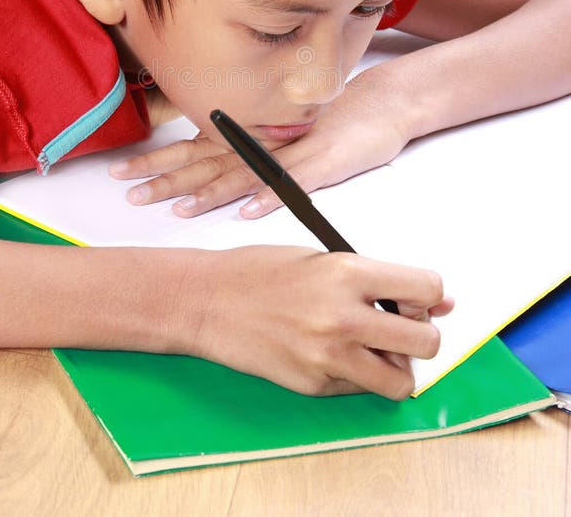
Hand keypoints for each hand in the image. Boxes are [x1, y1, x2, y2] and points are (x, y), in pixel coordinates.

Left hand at [109, 64, 411, 216]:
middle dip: (168, 180)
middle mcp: (262, 142)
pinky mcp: (322, 163)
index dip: (157, 163)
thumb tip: (206, 162)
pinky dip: (268, 196)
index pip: (193, 151)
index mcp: (248, 136)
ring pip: (243, 174)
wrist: (383, 104)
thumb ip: (246, 147)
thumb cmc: (331, 120)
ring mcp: (291, 153)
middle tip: (132, 196)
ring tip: (181, 210)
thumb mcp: (282, 133)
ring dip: (210, 192)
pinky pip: (291, 182)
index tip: (122, 175)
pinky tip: (246, 210)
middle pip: (207, 163)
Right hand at [187, 245, 451, 397]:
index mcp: (347, 272)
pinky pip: (360, 389)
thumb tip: (439, 301)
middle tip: (397, 325)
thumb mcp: (321, 257)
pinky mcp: (314, 385)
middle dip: (420, 334)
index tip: (415, 297)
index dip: (428, 294)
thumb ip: (378, 279)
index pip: (427, 288)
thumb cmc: (260, 270)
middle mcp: (343, 317)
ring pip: (402, 380)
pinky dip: (359, 376)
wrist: (208, 300)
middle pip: (427, 342)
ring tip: (371, 346)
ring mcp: (328, 357)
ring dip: (396, 364)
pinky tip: (333, 354)